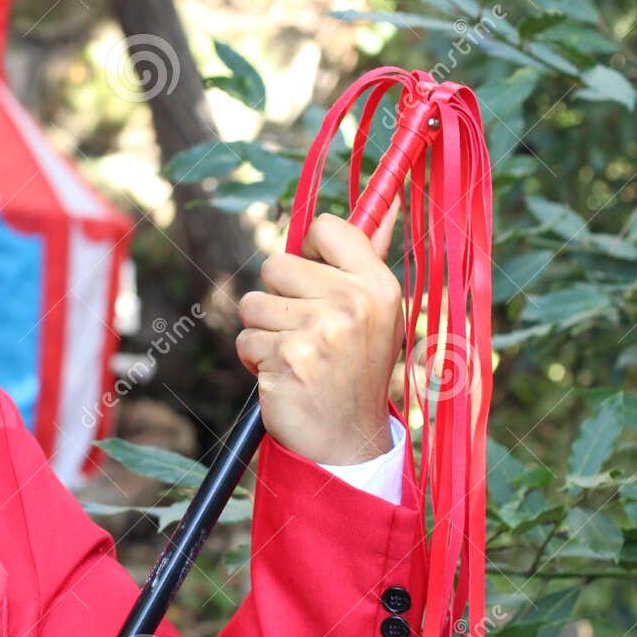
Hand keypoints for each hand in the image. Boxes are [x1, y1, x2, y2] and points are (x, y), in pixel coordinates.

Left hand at [236, 200, 403, 465]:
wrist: (346, 440)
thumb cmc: (356, 366)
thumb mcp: (377, 309)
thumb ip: (370, 252)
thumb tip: (391, 196)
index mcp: (378, 284)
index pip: (324, 226)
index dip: (308, 251)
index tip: (316, 279)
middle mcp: (353, 304)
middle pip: (275, 264)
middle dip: (278, 298)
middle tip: (307, 332)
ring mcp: (320, 332)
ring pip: (252, 303)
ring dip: (263, 331)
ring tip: (295, 355)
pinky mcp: (287, 359)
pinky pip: (245, 339)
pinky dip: (256, 360)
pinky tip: (285, 376)